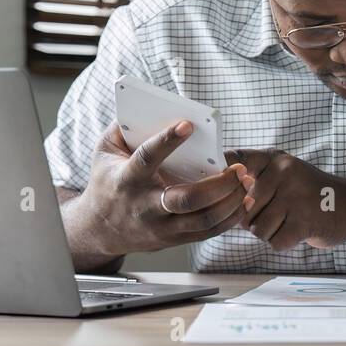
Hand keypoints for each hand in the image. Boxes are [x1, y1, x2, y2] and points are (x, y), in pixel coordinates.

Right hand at [74, 119, 256, 257]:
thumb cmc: (106, 181)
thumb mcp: (105, 150)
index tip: (188, 124)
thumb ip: (124, 127)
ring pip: (203, 220)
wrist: (98, 228)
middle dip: (219, 184)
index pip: (147, 159)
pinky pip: (208, 232)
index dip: (167, 141)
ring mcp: (160, 227)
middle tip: (239, 168)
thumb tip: (147, 106)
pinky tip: (244, 200)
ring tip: (247, 181)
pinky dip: (230, 217)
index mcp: (126, 179)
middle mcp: (145, 206)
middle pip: (187, 199)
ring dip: (231, 201)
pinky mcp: (173, 239)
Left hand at [224, 148, 345, 251]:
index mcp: (274, 159)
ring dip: (270, 233)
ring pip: (257, 229)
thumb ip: (253, 181)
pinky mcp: (305, 221)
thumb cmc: (309, 195)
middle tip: (278, 214)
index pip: (235, 161)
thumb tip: (218, 199)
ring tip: (289, 221)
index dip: (221, 178)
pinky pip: (275, 242)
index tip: (221, 189)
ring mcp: (295, 196)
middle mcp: (283, 173)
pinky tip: (299, 230)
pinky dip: (285, 242)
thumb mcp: (283, 175)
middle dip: (254, 220)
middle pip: (243, 209)